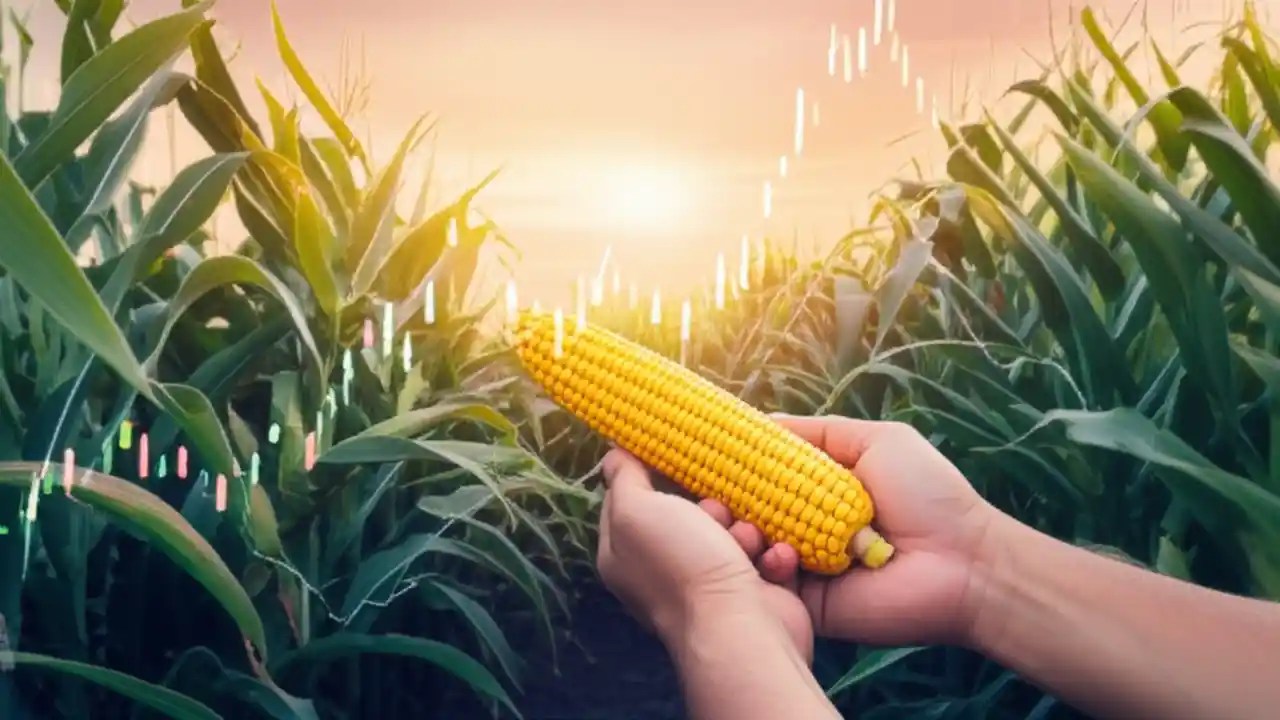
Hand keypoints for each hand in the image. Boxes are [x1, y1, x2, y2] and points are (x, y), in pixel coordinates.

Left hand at [596, 449, 814, 660]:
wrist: (742, 627)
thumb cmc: (683, 564)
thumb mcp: (636, 511)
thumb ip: (624, 480)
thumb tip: (615, 454)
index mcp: (625, 554)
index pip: (627, 500)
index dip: (646, 473)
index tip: (670, 451)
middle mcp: (664, 570)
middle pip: (687, 512)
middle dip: (707, 504)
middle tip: (713, 510)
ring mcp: (710, 583)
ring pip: (731, 529)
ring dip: (744, 527)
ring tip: (746, 539)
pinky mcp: (754, 591)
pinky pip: (765, 554)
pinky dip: (772, 553)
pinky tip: (772, 558)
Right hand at [723, 416, 1002, 646]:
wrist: (965, 563)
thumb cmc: (929, 495)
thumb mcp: (877, 442)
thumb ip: (819, 433)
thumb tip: (761, 424)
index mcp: (819, 490)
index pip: (762, 477)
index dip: (733, 466)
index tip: (702, 454)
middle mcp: (807, 526)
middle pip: (748, 512)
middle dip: (725, 502)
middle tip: (708, 497)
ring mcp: (805, 565)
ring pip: (752, 548)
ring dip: (740, 533)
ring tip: (740, 524)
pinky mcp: (809, 602)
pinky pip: (772, 584)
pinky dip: (765, 566)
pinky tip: (776, 550)